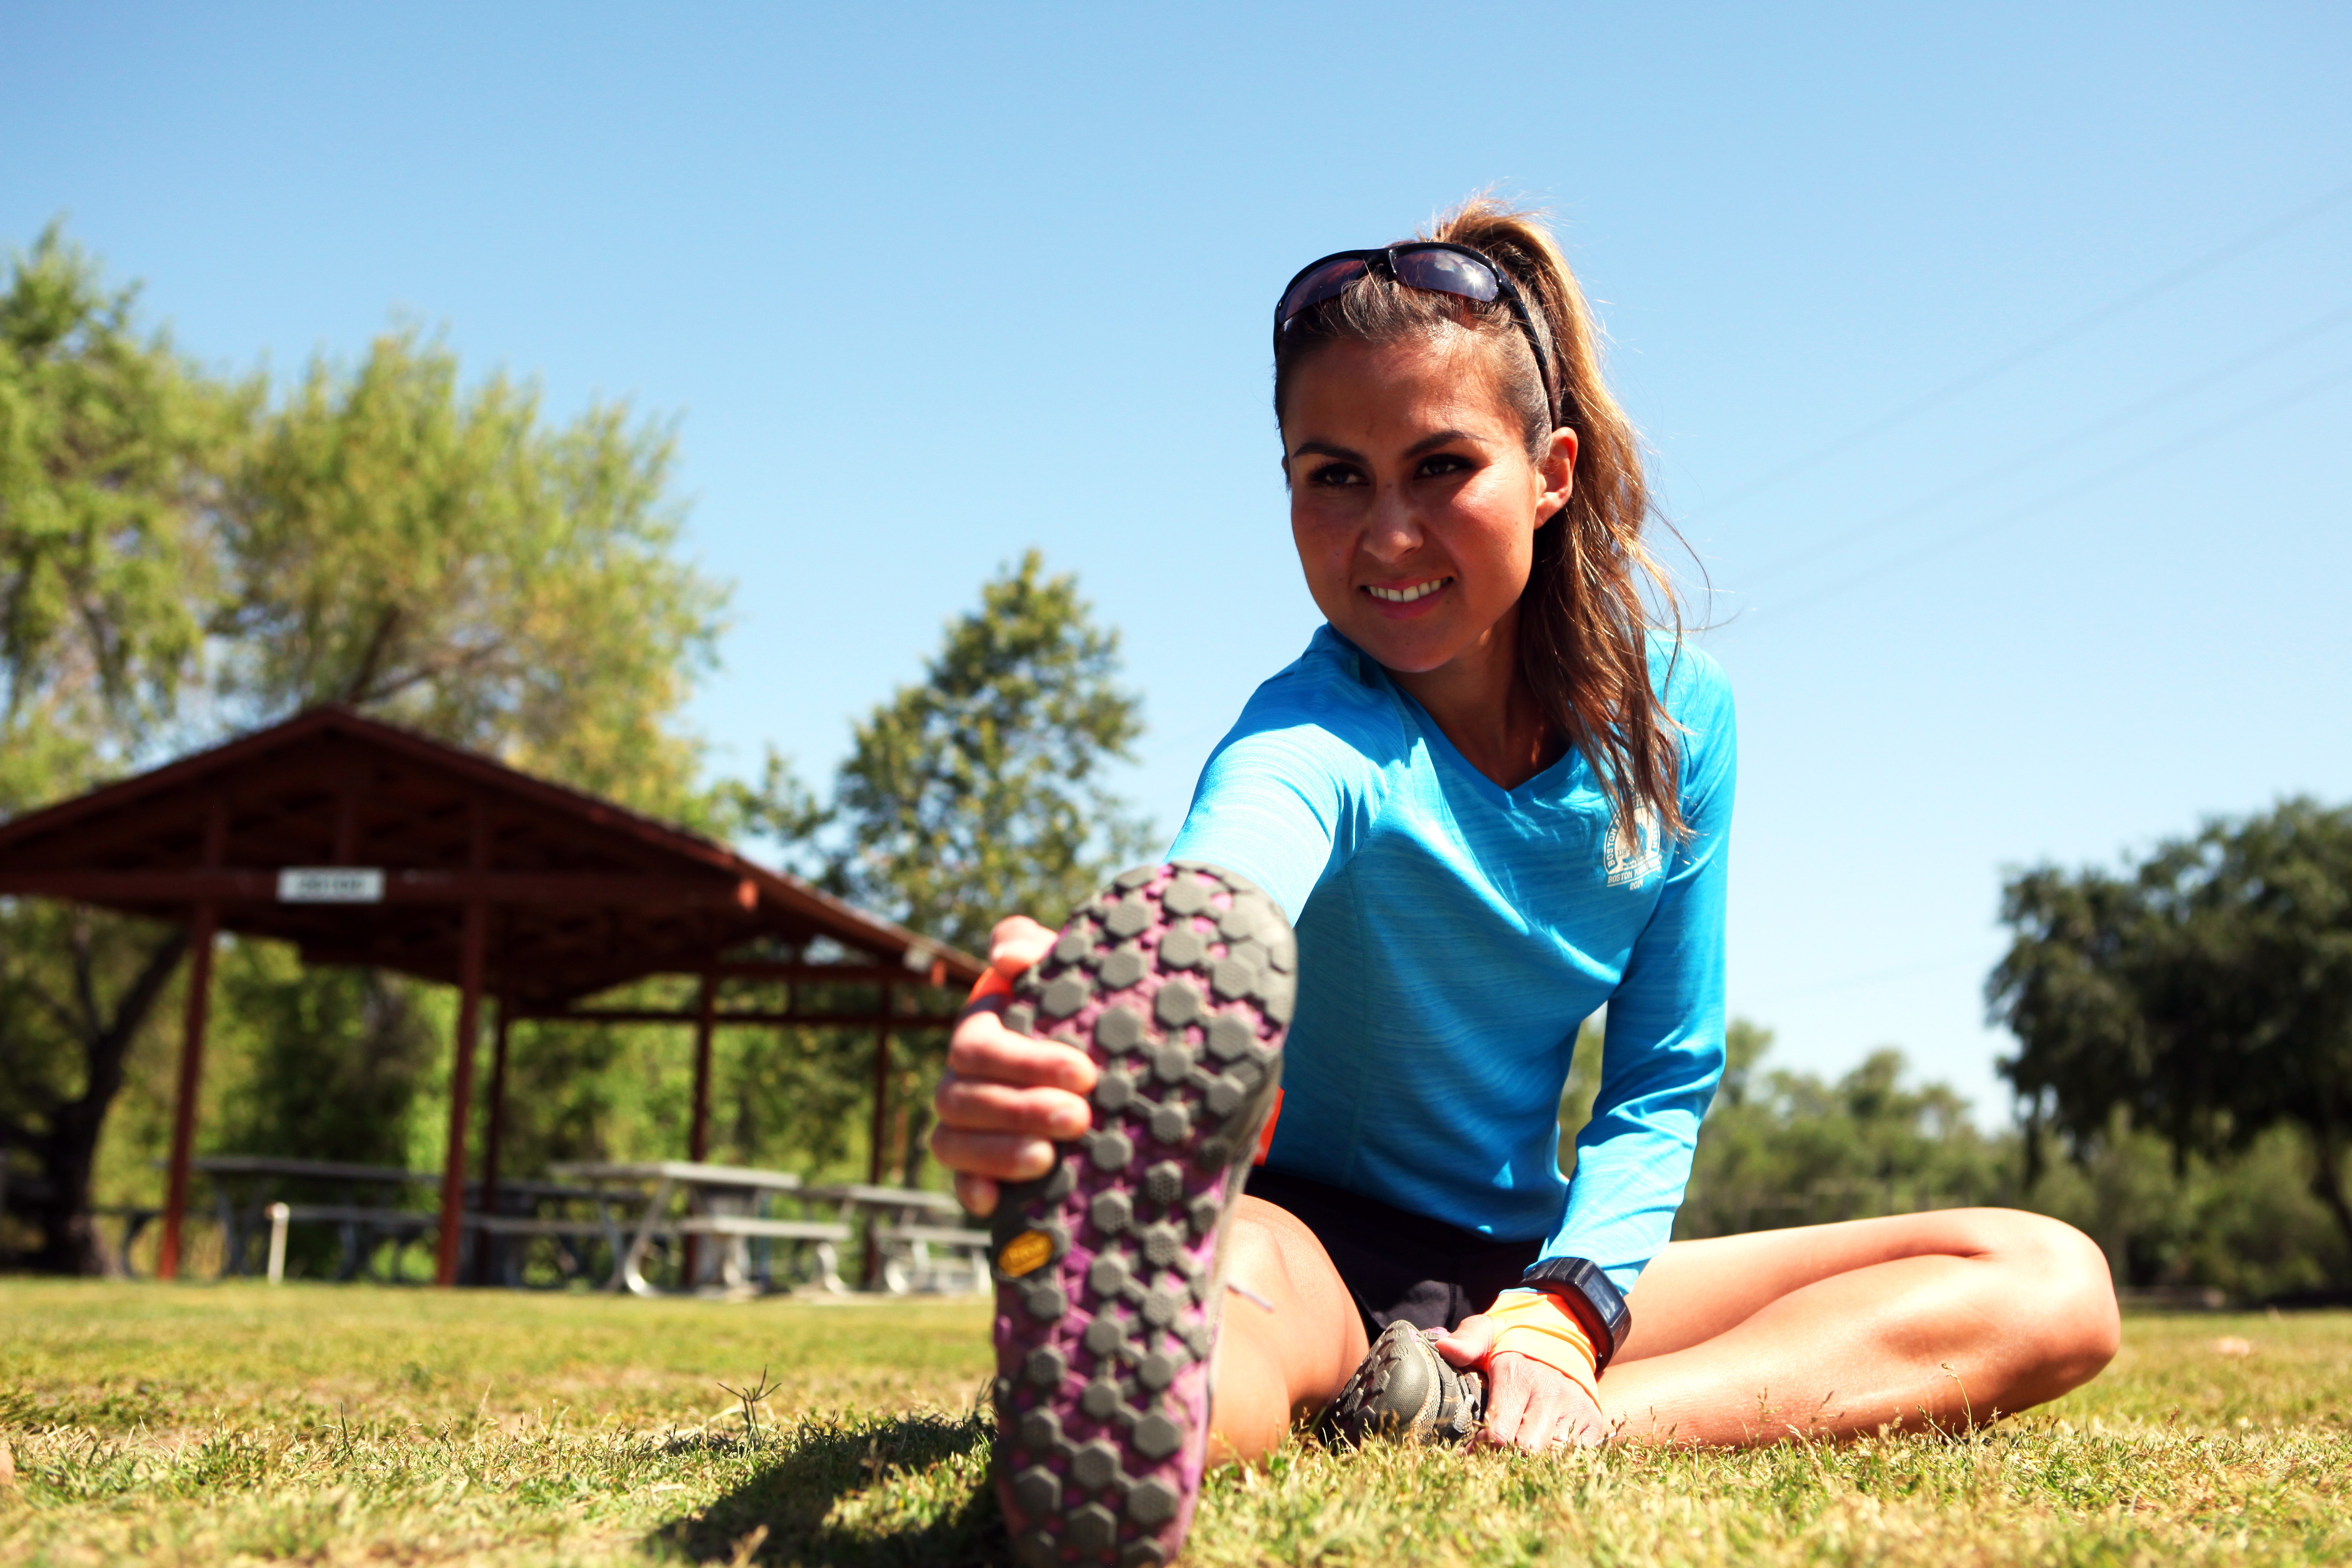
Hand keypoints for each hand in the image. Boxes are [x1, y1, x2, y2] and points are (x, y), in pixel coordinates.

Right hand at [930, 915, 1094, 1217]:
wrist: (1121, 1074)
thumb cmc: (1096, 1012)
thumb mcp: (1083, 978)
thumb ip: (1046, 954)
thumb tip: (1008, 958)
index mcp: (988, 1022)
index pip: (979, 1037)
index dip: (1022, 1057)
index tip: (1083, 1073)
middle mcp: (967, 1069)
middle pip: (967, 1092)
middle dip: (1022, 1106)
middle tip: (1080, 1117)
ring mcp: (966, 1117)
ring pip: (951, 1136)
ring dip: (997, 1150)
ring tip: (1048, 1158)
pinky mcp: (974, 1163)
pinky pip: (955, 1179)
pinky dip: (972, 1188)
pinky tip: (995, 1201)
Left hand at [1436, 1313, 1607, 1451]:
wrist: (1564, 1336)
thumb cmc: (1515, 1344)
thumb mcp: (1488, 1331)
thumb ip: (1467, 1340)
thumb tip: (1445, 1349)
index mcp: (1518, 1375)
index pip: (1499, 1432)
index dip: (1481, 1449)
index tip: (1468, 1453)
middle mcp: (1550, 1394)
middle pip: (1526, 1450)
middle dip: (1506, 1460)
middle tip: (1490, 1461)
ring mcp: (1574, 1409)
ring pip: (1551, 1457)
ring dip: (1530, 1464)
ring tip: (1512, 1461)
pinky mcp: (1592, 1422)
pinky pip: (1574, 1456)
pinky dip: (1555, 1461)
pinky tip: (1539, 1457)